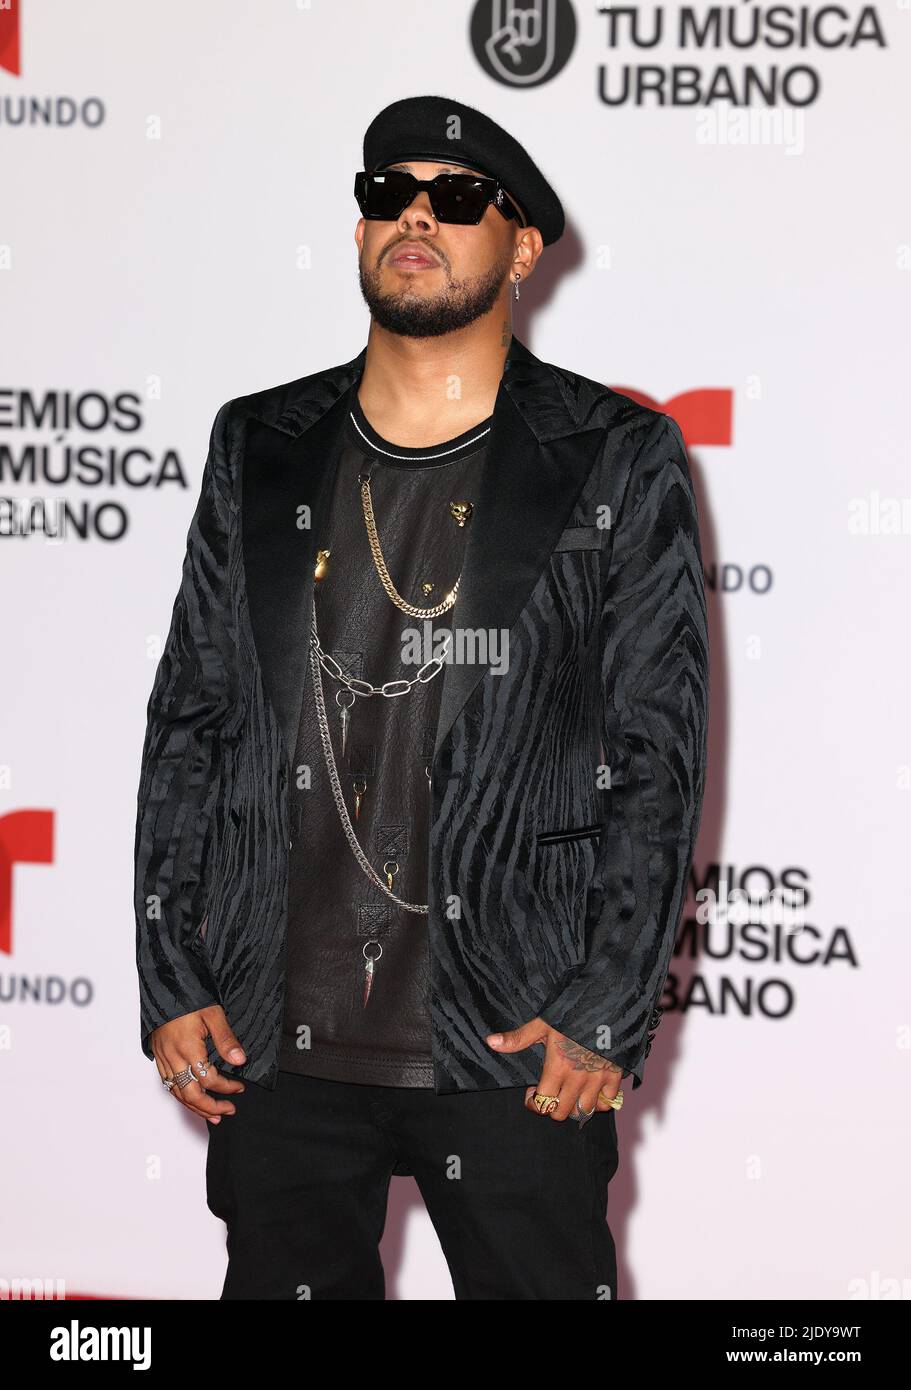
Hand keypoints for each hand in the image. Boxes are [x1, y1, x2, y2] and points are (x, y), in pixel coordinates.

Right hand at [151, 1005, 246, 1123]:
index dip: (227, 1087)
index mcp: (188, 1047)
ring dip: (196, 1108)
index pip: (209, 1079)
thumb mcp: (213, 1014)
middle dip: (211, 1107)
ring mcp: (163, 1059)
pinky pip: (169, 1085)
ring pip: (178, 1094)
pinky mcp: (159, 1058)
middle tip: (228, 1110)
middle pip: (191, 1094)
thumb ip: (226, 1040)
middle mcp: (173, 1057)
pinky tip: (191, 1101)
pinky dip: (181, 1097)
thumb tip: (240, 1061)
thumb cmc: (189, 999)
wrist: (165, 988)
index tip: (240, 1087)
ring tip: (213, 1116)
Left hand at [485, 1018, 622, 1122]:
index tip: (532, 1093)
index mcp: (557, 1067)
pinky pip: (608, 1103)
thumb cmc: (572, 1012)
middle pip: (561, 1113)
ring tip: (569, 1094)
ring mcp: (598, 1079)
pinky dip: (600, 1101)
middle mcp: (577, 1078)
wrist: (606, 1003)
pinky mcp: (615, 1076)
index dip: (533, 1103)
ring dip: (574, 1107)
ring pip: (584, 1112)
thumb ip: (518, 1038)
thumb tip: (491, 1042)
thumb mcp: (542, 1023)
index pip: (543, 1103)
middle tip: (550, 1094)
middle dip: (551, 1107)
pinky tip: (592, 1090)